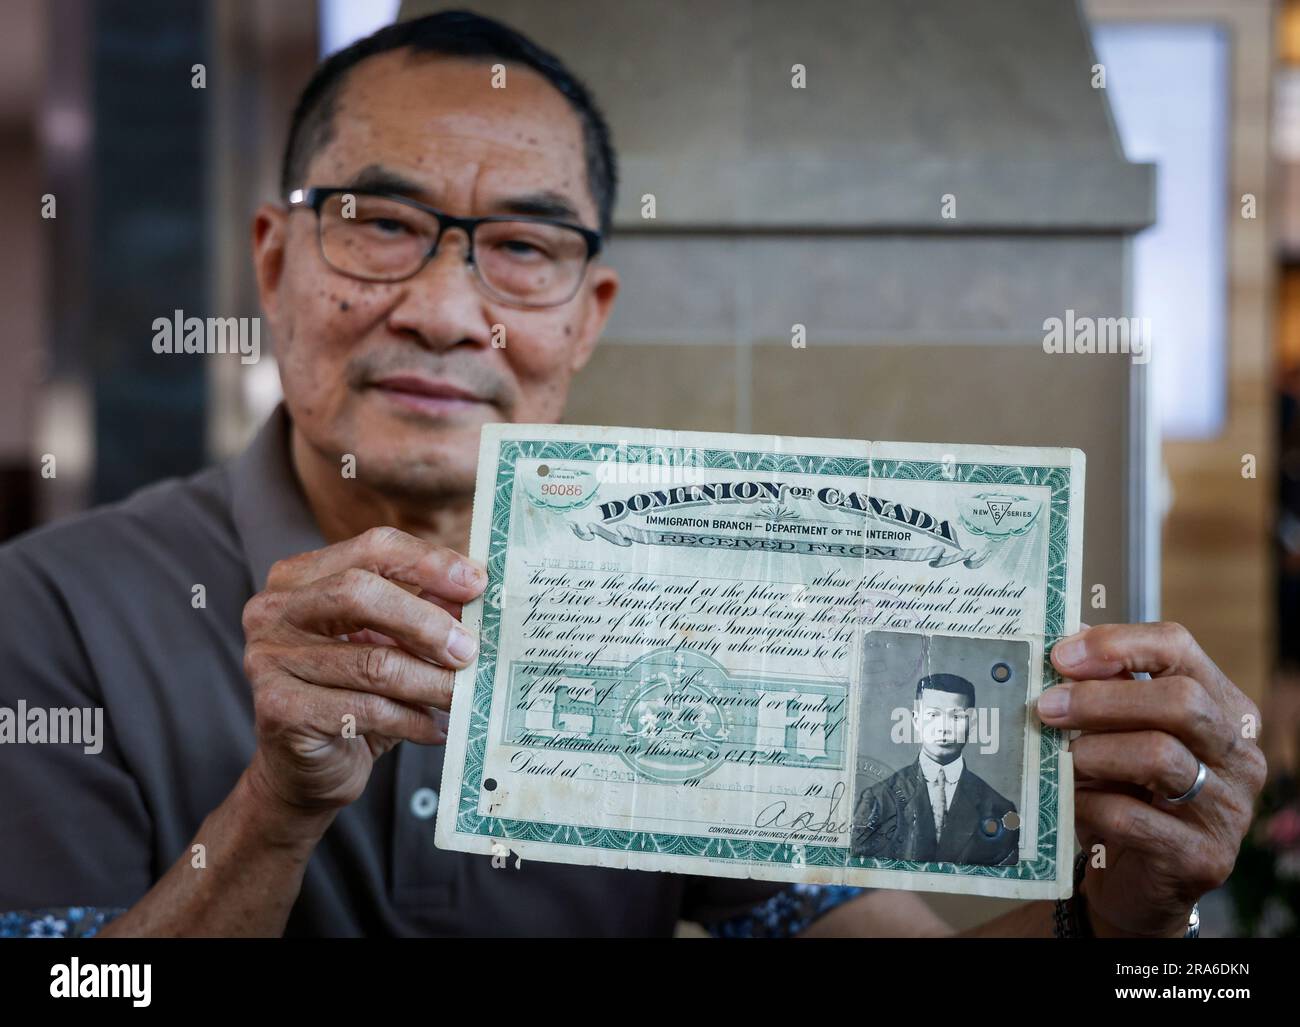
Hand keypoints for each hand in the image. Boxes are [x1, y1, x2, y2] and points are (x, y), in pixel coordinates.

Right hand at [240, 526, 485, 813]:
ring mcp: (268, 658)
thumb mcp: (390, 642)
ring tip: (464, 695)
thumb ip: (425, 611)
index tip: (478, 584)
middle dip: (427, 622)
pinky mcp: (278, 707)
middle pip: (361, 593)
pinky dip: (412, 720)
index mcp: (301, 576)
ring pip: (371, 662)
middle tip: (470, 650)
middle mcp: (275, 609)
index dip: (428, 562)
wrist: (308, 767)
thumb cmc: (353, 693)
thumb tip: (477, 594)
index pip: (372, 548)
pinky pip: (364, 708)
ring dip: (430, 682)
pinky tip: (437, 728)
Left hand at [1036, 622, 1266, 936]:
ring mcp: (1228, 810)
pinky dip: (1089, 803)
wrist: (1135, 882)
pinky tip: (1067, 800)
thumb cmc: (1127, 794)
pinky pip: (1133, 818)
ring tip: (1057, 757)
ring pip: (1160, 757)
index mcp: (1224, 709)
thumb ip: (1104, 691)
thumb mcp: (1119, 735)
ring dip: (1093, 751)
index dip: (1118, 645)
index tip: (1060, 656)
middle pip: (1180, 701)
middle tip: (1046, 708)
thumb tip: (1063, 646)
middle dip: (1100, 700)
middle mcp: (1240, 756)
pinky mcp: (1201, 858)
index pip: (1180, 648)